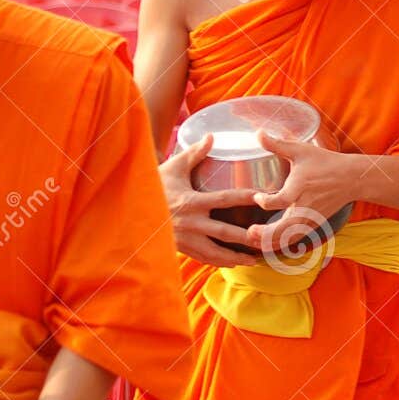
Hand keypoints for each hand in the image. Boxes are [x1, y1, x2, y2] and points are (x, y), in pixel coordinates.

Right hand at [160, 135, 261, 266]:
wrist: (131, 207)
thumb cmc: (155, 184)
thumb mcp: (174, 167)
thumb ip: (195, 153)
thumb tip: (212, 136)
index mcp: (192, 201)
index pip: (225, 199)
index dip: (246, 198)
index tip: (264, 198)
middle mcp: (190, 223)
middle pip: (225, 233)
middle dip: (247, 238)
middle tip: (266, 239)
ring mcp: (185, 239)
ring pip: (215, 252)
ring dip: (235, 257)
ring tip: (254, 260)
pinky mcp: (180, 248)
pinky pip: (202, 258)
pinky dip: (219, 262)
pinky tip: (233, 263)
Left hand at [248, 133, 359, 251]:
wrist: (351, 179)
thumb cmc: (325, 162)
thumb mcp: (301, 150)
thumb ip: (277, 144)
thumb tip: (257, 133)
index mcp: (302, 186)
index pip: (282, 200)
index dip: (266, 201)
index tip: (257, 197)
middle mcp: (307, 206)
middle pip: (286, 228)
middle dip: (266, 233)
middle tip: (249, 231)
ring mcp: (312, 218)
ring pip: (290, 237)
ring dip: (272, 242)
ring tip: (254, 240)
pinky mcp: (314, 224)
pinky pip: (296, 238)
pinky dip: (282, 243)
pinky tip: (268, 243)